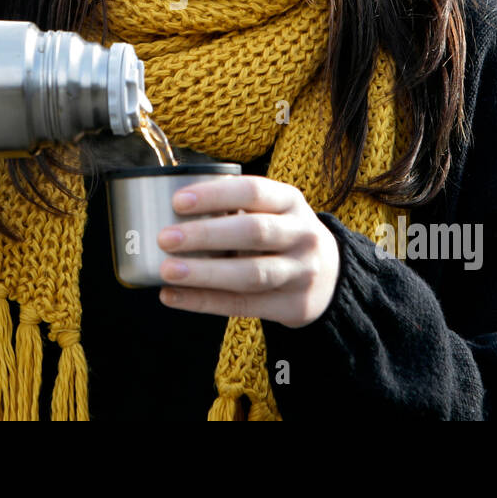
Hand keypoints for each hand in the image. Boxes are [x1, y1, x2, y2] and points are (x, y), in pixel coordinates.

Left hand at [155, 176, 340, 328]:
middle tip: (165, 238)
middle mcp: (302, 235)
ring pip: (251, 274)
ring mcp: (301, 272)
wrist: (331, 276)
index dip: (215, 195)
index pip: (253, 191)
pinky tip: (173, 296)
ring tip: (167, 271)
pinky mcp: (293, 306)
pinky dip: (203, 301)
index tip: (177, 202)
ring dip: (205, 273)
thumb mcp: (272, 211)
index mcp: (291, 201)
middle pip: (253, 232)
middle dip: (206, 235)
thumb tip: (169, 212)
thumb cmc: (280, 235)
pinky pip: (243, 305)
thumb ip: (234, 209)